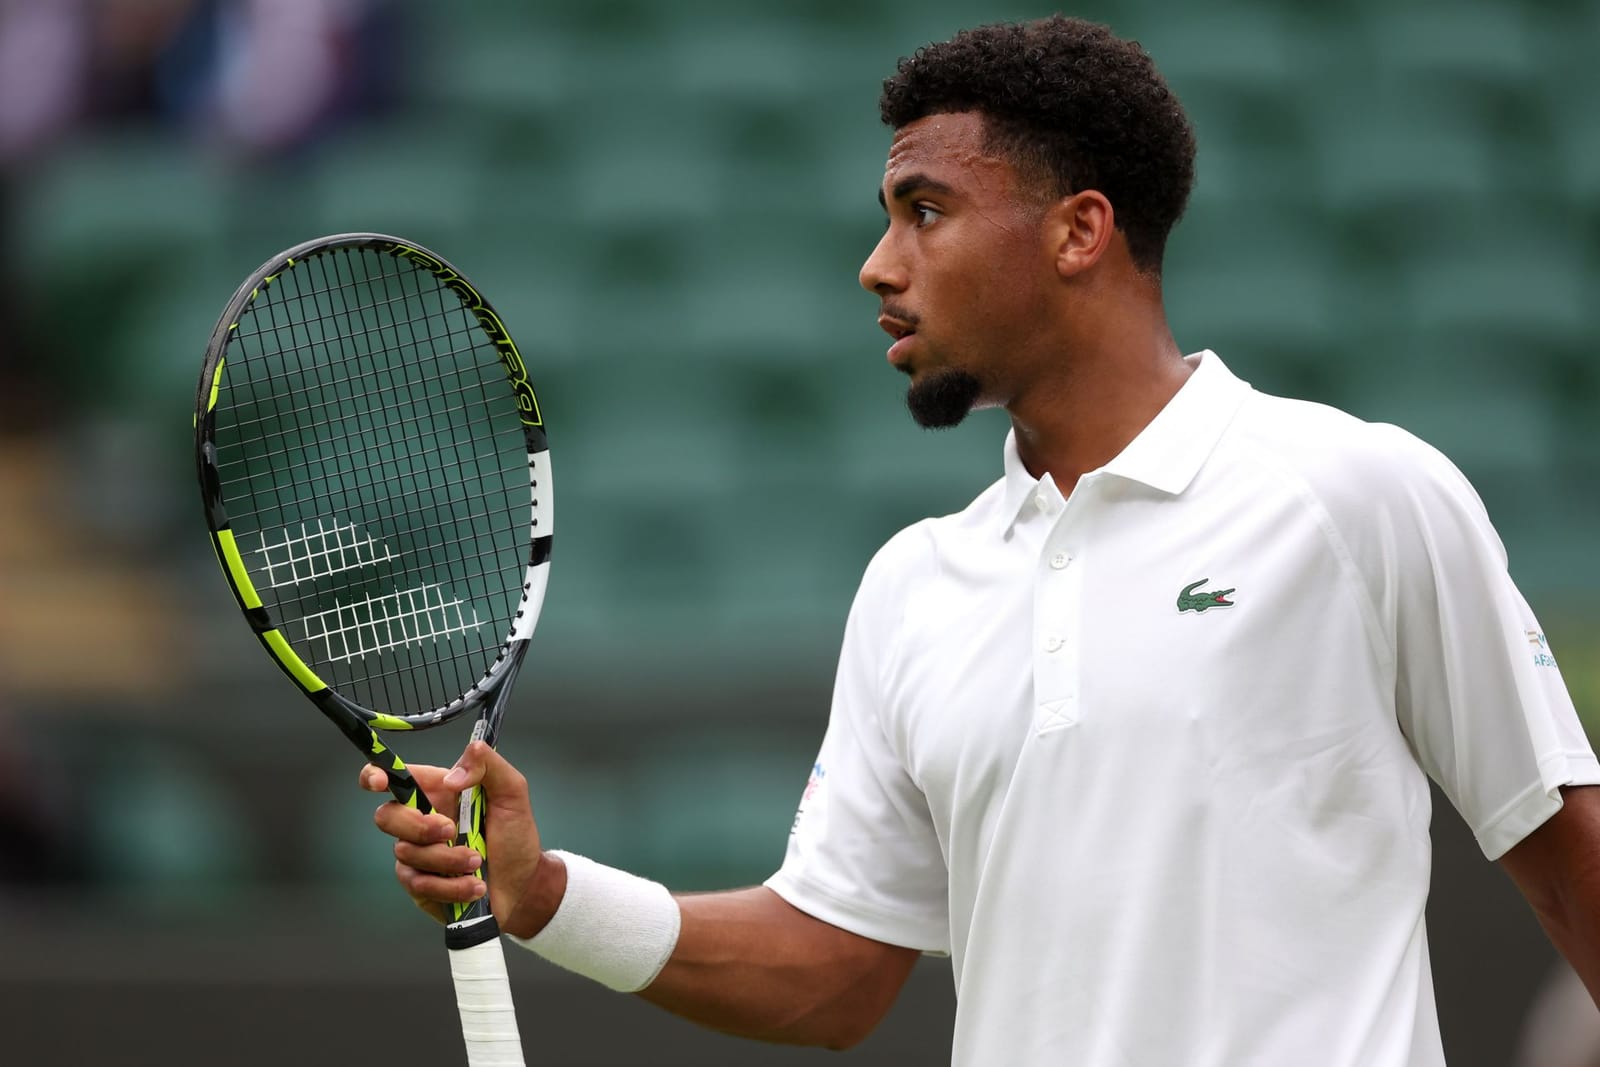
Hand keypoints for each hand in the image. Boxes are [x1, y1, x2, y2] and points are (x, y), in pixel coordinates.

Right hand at [360, 740, 558, 936]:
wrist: (523, 885)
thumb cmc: (515, 836)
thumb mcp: (512, 792)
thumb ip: (488, 766)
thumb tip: (454, 773)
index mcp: (437, 791)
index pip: (393, 777)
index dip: (375, 775)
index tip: (379, 782)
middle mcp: (420, 819)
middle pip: (386, 816)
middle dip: (419, 826)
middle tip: (453, 831)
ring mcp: (417, 853)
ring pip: (406, 852)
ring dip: (447, 859)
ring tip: (477, 862)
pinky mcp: (420, 883)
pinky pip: (418, 883)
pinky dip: (450, 885)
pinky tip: (474, 885)